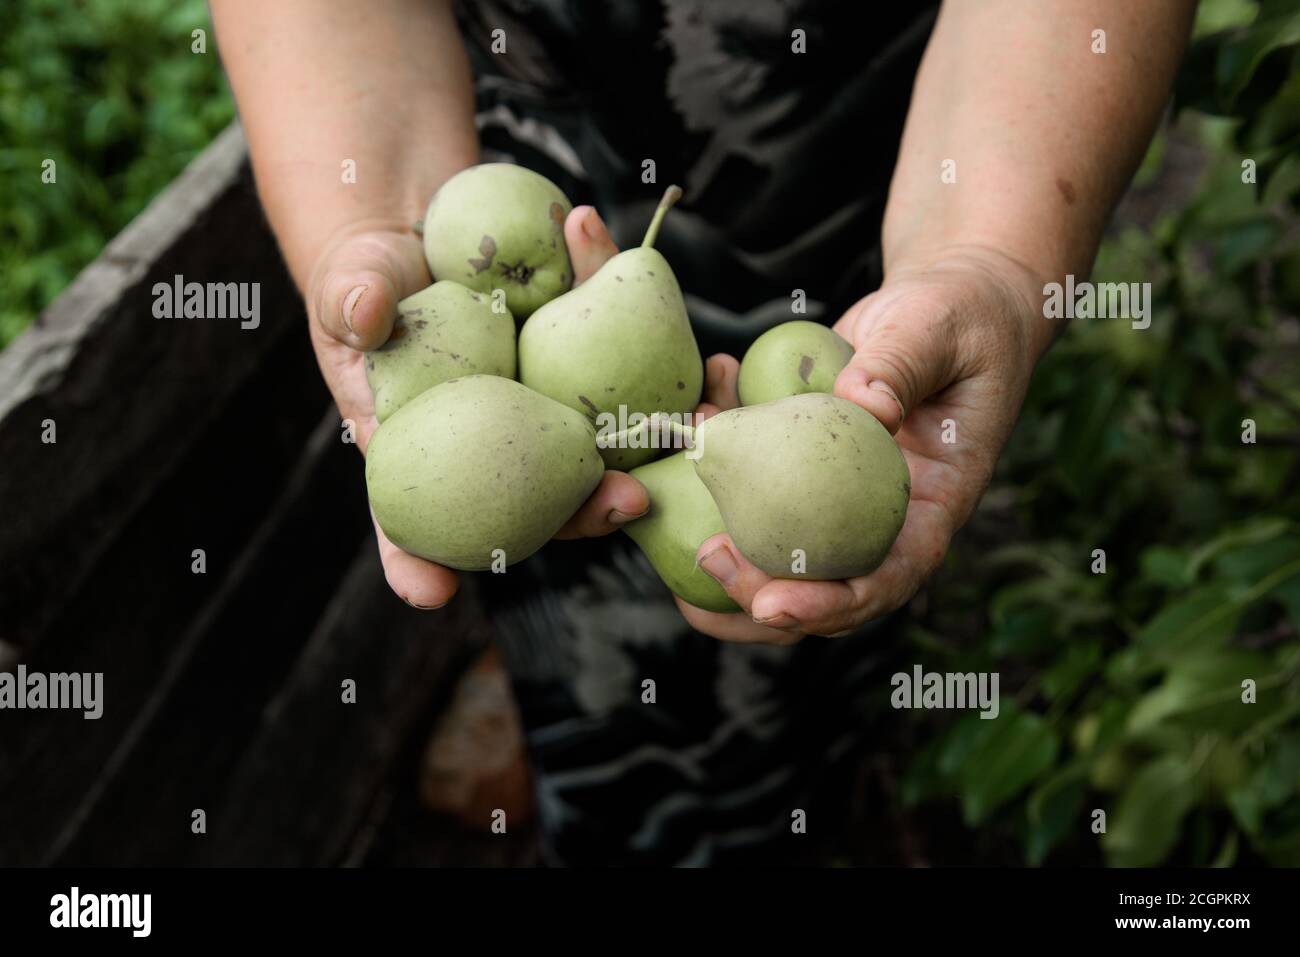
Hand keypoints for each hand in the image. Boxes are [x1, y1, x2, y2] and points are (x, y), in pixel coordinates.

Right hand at [306, 208, 737, 608]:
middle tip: (629, 500)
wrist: (430, 229)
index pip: (409, 520)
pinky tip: (713, 357)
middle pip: (536, 504)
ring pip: (601, 448)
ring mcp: (547, 414)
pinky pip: (632, 376)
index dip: (415, 559)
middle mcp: (493, 451)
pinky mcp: (589, 371)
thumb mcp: (351, 282)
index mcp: (424, 455)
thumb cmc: (373, 272)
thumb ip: (350, 299)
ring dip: (656, 446)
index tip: (431, 590)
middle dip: (586, 512)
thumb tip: (364, 315)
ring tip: (698, 421)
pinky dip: (670, 367)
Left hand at [682, 245, 1050, 643]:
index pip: (887, 578)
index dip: (831, 605)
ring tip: (669, 498)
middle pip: (820, 586)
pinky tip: (697, 409)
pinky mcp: (801, 463)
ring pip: (775, 545)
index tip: (773, 606)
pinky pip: (754, 478)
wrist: (943, 303)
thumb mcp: (939, 331)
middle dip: (757, 597)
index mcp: (932, 505)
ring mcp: (837, 494)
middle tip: (707, 560)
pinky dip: (717, 456)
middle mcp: (882, 514)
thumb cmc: (958, 317)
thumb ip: (903, 364)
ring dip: (720, 539)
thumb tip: (865, 406)